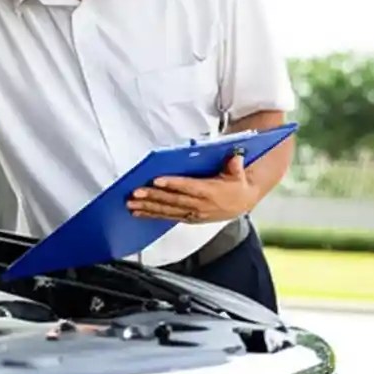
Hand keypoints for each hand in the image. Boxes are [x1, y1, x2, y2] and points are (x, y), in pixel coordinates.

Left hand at [126, 152, 257, 223]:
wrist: (242, 203)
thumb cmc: (236, 183)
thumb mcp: (238, 172)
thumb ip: (235, 165)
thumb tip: (234, 156)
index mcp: (211, 192)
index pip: (189, 187)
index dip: (173, 184)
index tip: (156, 180)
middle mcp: (200, 205)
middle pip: (173, 200)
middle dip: (153, 196)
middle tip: (135, 193)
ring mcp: (193, 213)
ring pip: (167, 211)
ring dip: (148, 207)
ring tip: (131, 205)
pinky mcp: (188, 218)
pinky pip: (168, 217)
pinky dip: (152, 215)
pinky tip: (139, 212)